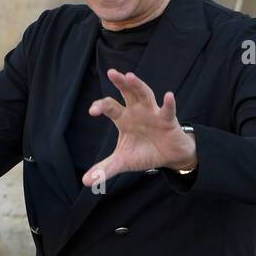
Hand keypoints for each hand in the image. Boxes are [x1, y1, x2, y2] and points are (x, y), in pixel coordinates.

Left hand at [82, 69, 196, 186]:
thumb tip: (85, 182)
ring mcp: (153, 113)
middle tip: (111, 73)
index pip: (110, 107)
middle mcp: (137, 111)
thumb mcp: (123, 161)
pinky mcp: (168, 120)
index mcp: (123, 118)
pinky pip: (168, 110)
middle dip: (120, 83)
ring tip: (130, 76)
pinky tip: (169, 96)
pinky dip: (169, 103)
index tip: (92, 110)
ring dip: (138, 86)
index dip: (101, 106)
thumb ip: (105, 169)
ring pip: (145, 95)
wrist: (168, 156)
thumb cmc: (144, 152)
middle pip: (127, 92)